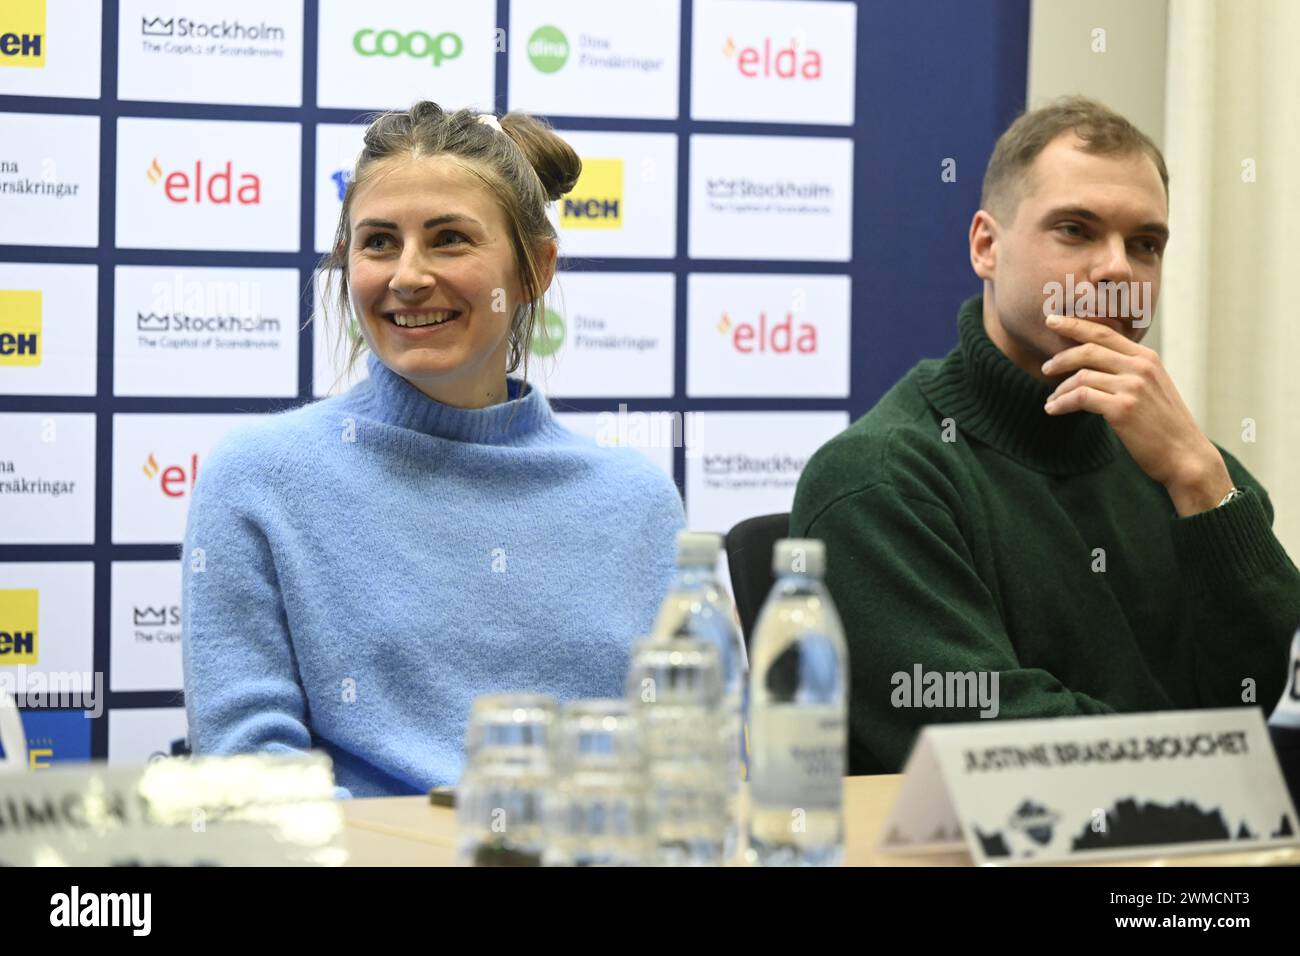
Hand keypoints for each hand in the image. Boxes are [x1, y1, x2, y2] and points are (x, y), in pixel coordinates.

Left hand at [1040, 314, 1232, 515]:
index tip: (1052, 320)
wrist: (1185, 456)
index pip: (1104, 333)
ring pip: (1082, 376)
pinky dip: (1062, 403)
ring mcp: (1132, 386)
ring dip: (1060, 389)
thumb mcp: (1152, 388)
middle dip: (1061, 356)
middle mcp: (1140, 367)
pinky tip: (1053, 409)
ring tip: (1051, 400)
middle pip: (1089, 349)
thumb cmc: (1164, 426)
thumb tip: (1093, 366)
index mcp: (1147, 358)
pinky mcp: (1122, 408)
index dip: (1075, 325)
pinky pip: (1080, 397)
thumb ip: (1128, 372)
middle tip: (1045, 367)